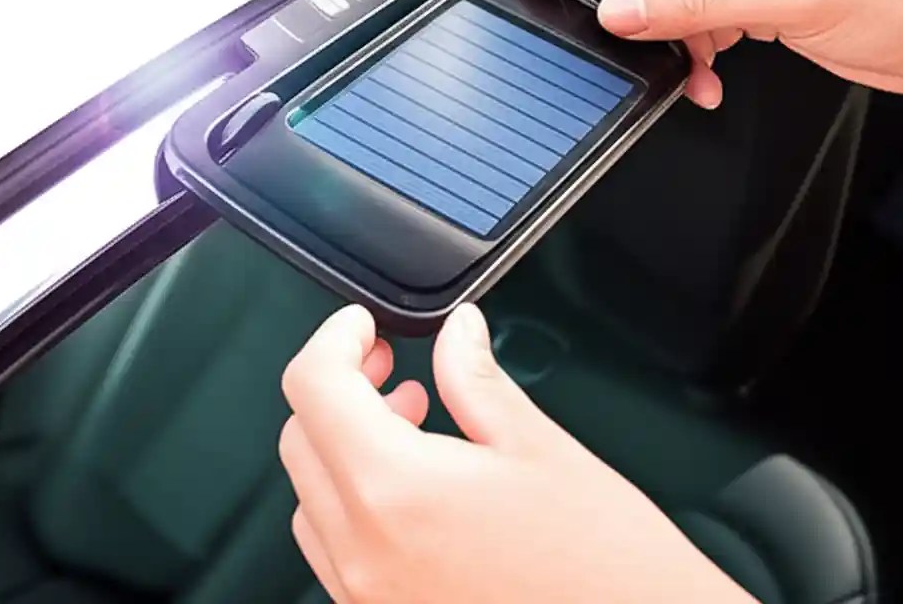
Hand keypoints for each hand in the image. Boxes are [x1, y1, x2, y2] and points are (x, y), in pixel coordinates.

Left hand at [279, 303, 755, 602]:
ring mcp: (365, 595)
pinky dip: (353, 503)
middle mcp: (363, 551)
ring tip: (410, 425)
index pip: (313, 386)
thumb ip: (477, 380)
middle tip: (391, 365)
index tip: (363, 326)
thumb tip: (457, 331)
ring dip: (341, 447)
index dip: (335, 338)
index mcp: (395, 490)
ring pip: (308, 498)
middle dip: (337, 389)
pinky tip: (412, 488)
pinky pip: (334, 551)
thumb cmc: (604, 568)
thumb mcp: (539, 449)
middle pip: (298, 439)